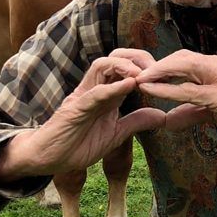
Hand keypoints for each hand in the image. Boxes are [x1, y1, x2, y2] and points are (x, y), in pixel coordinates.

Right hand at [0, 49, 165, 180]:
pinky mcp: (74, 108)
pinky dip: (112, 87)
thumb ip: (136, 122)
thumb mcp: (115, 134)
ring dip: (125, 66)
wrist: (48, 160)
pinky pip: (94, 92)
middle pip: (115, 57)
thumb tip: (162, 116)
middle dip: (138, 58)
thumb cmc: (78, 144)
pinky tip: (129, 85)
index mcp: (107, 93)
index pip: (126, 68)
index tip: (167, 75)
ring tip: (144, 74)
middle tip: (159, 69)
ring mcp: (83, 96)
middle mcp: (95, 88)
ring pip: (102, 66)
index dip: (147, 66)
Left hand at [135, 50, 216, 162]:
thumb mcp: (216, 114)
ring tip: (139, 80)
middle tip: (135, 74)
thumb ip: (192, 113)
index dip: (164, 65)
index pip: (186, 60)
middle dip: (157, 65)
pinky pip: (191, 90)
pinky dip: (168, 89)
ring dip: (159, 73)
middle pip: (182, 58)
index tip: (144, 74)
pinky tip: (153, 91)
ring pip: (185, 68)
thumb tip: (168, 120)